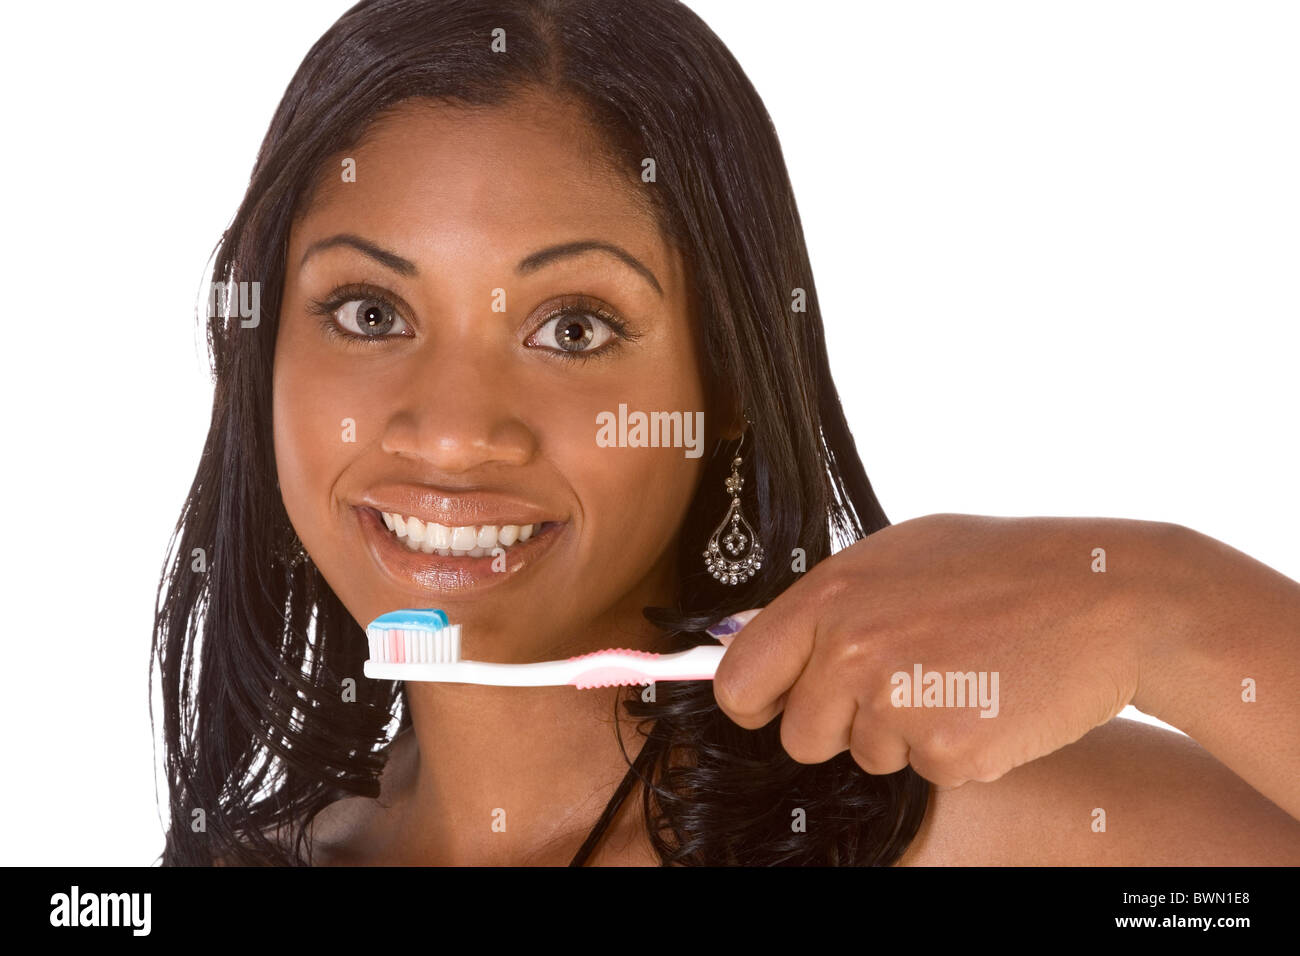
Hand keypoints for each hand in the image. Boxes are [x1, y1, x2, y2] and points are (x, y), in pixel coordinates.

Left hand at [709, 513, 1177, 788]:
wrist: (1105, 595)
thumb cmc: (1002, 567)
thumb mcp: (898, 555)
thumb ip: (828, 603)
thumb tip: (761, 639)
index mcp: (829, 597)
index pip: (739, 681)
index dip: (759, 701)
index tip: (778, 703)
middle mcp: (850, 651)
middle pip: (800, 737)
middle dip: (840, 725)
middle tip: (902, 682)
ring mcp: (897, 703)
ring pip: (865, 757)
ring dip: (904, 733)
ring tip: (958, 675)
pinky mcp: (948, 750)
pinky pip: (925, 772)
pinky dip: (956, 749)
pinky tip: (989, 699)